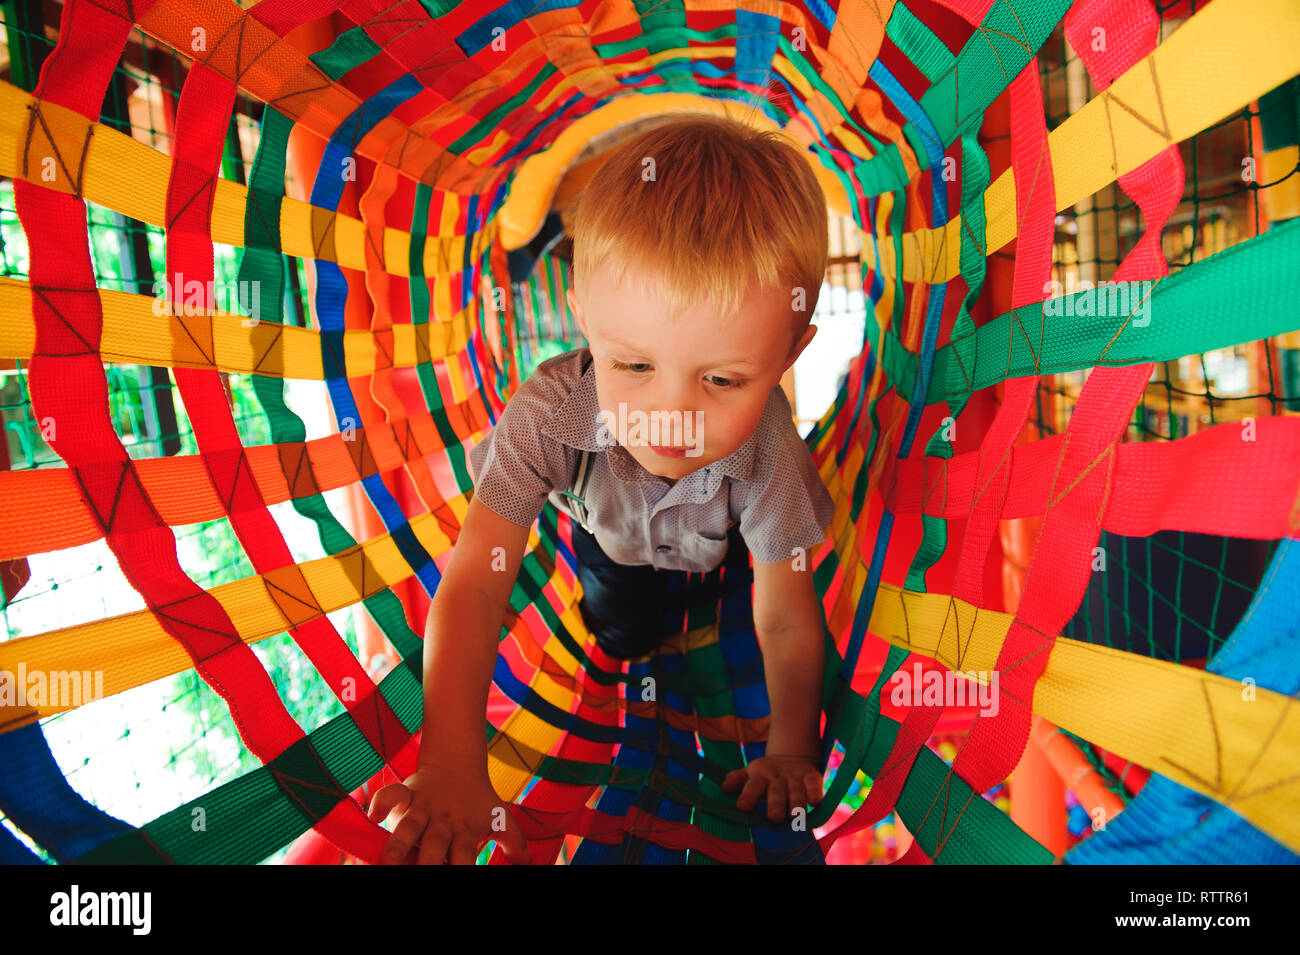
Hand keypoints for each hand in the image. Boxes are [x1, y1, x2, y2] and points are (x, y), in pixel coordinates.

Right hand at [366, 763, 530, 864]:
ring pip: (409, 825)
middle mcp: (442, 820)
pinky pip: (390, 794)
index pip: (464, 852)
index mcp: (464, 829)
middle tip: (425, 871)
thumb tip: (528, 860)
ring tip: (389, 859)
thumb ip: (512, 839)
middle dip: (429, 861)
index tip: (459, 872)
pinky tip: (371, 816)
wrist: (457, 762)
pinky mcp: (406, 793)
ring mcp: (423, 807)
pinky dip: (380, 802)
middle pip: (435, 843)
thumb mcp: (497, 816)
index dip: (462, 865)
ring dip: (399, 842)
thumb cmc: (477, 801)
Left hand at [722, 754, 824, 822]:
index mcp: (759, 777)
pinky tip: (815, 802)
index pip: (752, 786)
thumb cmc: (765, 776)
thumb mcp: (750, 774)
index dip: (748, 796)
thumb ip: (737, 780)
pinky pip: (814, 785)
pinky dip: (815, 792)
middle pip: (776, 791)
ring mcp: (795, 778)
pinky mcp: (811, 777)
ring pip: (796, 791)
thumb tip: (724, 787)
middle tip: (773, 817)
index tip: (742, 807)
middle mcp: (777, 778)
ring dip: (796, 802)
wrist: (792, 758)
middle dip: (775, 804)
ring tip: (794, 815)